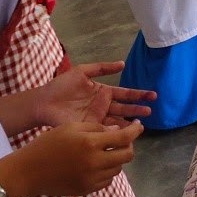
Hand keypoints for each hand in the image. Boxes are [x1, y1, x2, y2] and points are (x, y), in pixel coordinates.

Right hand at [17, 121, 142, 196]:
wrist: (28, 172)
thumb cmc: (47, 144)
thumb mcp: (70, 127)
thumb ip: (96, 128)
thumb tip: (118, 131)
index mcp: (91, 143)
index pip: (124, 138)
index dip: (135, 130)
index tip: (139, 125)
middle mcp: (95, 163)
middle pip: (127, 155)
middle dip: (129, 146)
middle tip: (122, 140)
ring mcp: (92, 179)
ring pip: (118, 169)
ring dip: (117, 159)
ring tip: (105, 151)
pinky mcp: (88, 190)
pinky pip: (107, 180)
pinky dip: (107, 171)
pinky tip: (95, 164)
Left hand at [33, 62, 155, 127]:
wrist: (44, 102)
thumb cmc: (61, 86)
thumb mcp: (82, 71)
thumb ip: (102, 68)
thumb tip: (123, 64)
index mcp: (103, 92)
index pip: (124, 93)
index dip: (138, 94)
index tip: (152, 96)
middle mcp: (103, 105)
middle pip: (124, 108)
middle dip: (138, 109)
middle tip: (151, 110)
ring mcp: (97, 117)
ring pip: (118, 120)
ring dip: (130, 122)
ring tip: (142, 123)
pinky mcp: (90, 127)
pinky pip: (106, 129)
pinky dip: (116, 131)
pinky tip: (125, 132)